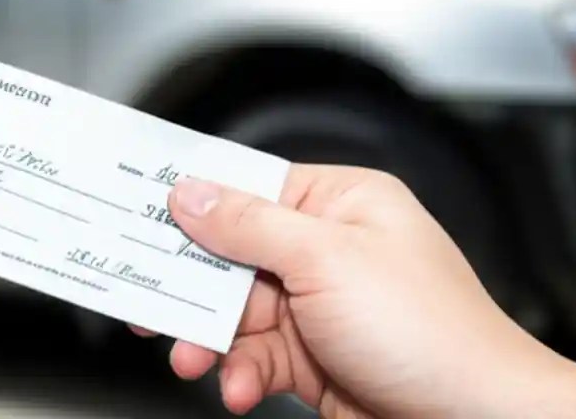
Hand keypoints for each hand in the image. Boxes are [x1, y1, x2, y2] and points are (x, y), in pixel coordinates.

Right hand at [137, 166, 566, 417]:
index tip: (142, 208)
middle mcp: (330, 251)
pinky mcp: (315, 359)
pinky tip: (239, 388)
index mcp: (342, 204)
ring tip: (192, 360)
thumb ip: (249, 226)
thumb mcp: (327, 261)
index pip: (251, 186)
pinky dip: (239, 374)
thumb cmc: (432, 333)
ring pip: (236, 313)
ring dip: (209, 340)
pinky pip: (255, 358)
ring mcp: (321, 308)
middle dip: (191, 286)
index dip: (195, 199)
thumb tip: (191, 193)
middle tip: (146, 300)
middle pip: (232, 255)